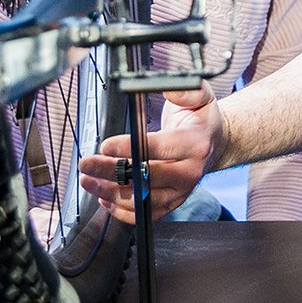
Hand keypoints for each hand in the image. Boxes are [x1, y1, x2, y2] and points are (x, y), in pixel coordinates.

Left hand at [79, 83, 224, 220]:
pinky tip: (104, 199)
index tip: (105, 145)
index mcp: (196, 144)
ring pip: (143, 200)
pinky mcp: (173, 203)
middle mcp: (190, 172)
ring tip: (88, 180)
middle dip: (112, 171)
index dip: (129, 148)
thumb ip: (185, 90)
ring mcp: (181, 191)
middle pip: (146, 177)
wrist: (214, 144)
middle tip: (87, 163)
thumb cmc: (201, 120)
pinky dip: (122, 211)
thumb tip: (168, 87)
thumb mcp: (200, 97)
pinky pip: (146, 215)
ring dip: (110, 193)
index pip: (159, 149)